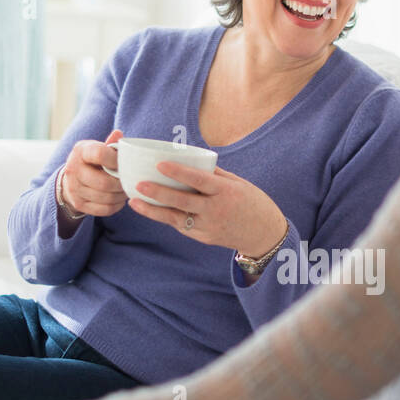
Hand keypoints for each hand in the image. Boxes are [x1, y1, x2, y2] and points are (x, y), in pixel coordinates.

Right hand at [60, 129, 127, 217]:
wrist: (71, 179)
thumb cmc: (91, 161)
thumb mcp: (97, 148)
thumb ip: (110, 144)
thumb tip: (119, 134)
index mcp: (80, 151)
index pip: (100, 154)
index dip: (116, 160)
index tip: (124, 164)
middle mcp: (73, 170)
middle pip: (104, 182)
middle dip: (121, 184)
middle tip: (130, 182)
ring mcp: (74, 189)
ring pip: (105, 197)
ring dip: (120, 196)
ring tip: (126, 190)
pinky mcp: (79, 204)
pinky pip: (103, 209)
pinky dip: (116, 206)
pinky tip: (119, 200)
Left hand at [129, 162, 288, 255]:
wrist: (265, 234)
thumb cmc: (252, 203)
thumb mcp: (238, 183)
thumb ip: (214, 174)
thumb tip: (190, 161)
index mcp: (226, 192)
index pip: (199, 181)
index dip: (179, 173)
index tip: (161, 164)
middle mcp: (216, 210)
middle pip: (183, 202)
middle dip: (159, 193)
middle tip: (139, 184)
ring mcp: (209, 227)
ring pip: (176, 219)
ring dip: (154, 211)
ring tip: (135, 202)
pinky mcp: (204, 238)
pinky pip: (182, 226)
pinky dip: (166, 218)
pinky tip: (151, 210)